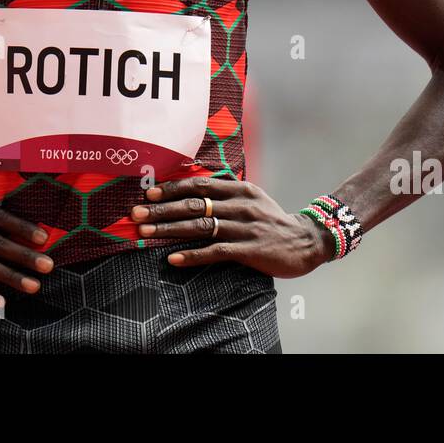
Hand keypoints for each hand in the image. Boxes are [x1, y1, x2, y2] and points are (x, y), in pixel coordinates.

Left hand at [129, 176, 335, 277]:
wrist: (306, 242)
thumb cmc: (272, 220)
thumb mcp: (252, 197)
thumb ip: (226, 191)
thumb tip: (193, 184)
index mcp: (239, 189)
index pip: (199, 184)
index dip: (172, 188)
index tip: (149, 192)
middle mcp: (240, 205)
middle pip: (194, 204)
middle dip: (162, 208)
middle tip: (136, 213)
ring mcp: (245, 227)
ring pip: (200, 226)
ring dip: (170, 229)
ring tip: (146, 232)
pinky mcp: (250, 250)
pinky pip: (216, 252)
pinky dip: (193, 255)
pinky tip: (174, 259)